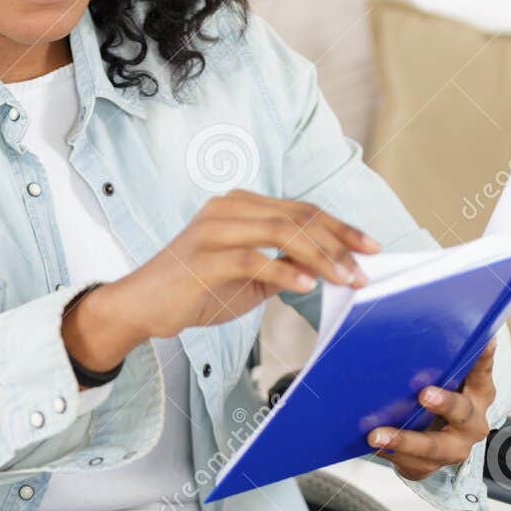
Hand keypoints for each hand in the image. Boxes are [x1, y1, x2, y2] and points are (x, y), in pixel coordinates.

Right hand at [63, 190, 381, 371]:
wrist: (141, 305)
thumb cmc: (194, 290)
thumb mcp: (249, 277)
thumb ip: (283, 266)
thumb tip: (327, 268)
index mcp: (239, 205)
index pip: (301, 209)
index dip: (339, 227)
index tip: (369, 247)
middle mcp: (228, 209)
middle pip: (297, 217)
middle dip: (338, 244)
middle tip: (364, 270)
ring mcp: (215, 230)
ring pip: (282, 233)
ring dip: (320, 258)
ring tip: (345, 279)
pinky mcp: (205, 257)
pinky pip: (254, 259)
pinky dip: (285, 272)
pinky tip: (307, 286)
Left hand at [366, 337, 497, 479]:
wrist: (440, 445)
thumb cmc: (443, 399)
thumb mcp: (451, 380)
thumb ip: (444, 359)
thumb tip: (421, 325)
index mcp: (479, 392)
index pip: (483, 370)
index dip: (483, 357)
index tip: (481, 341)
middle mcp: (472, 421)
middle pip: (462, 412)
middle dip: (444, 403)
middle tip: (424, 394)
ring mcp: (454, 447)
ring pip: (432, 447)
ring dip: (403, 440)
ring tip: (376, 435)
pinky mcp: (430, 466)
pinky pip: (410, 462)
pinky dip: (389, 453)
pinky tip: (372, 445)